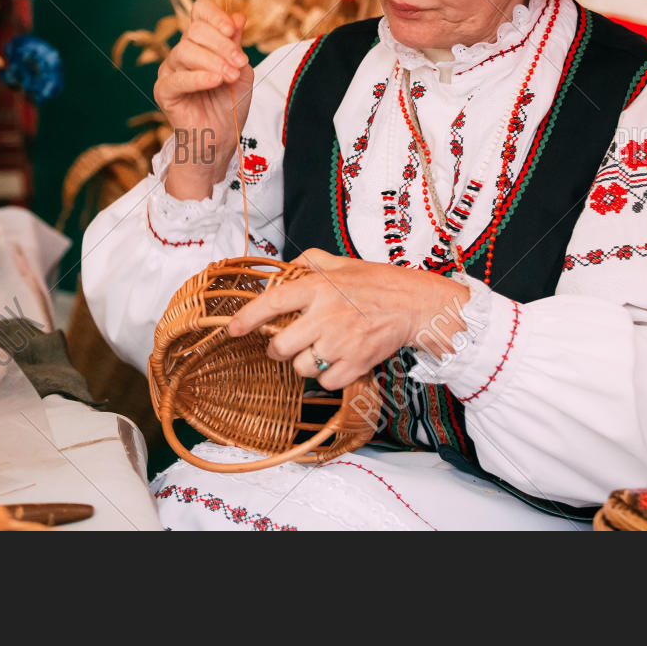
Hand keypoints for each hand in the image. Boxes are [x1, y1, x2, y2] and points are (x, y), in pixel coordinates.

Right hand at [154, 0, 253, 199]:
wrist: (221, 138)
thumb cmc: (229, 104)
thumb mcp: (241, 70)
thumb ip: (237, 45)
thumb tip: (238, 17)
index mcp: (200, 43)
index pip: (200, 13)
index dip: (215, 16)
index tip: (233, 30)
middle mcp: (182, 52)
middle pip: (194, 31)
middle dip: (222, 45)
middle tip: (240, 63)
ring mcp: (170, 71)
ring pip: (185, 51)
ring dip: (214, 62)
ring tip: (230, 77)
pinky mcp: (164, 91)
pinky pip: (177, 79)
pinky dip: (199, 78)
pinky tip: (215, 81)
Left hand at [226, 249, 472, 389]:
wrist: (413, 305)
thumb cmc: (376, 283)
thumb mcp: (341, 263)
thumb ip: (308, 263)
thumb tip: (282, 269)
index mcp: (317, 288)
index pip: (271, 303)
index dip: (247, 318)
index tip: (233, 330)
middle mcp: (324, 316)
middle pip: (279, 347)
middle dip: (278, 348)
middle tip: (286, 342)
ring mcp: (339, 343)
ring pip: (300, 368)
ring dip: (304, 363)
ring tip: (320, 348)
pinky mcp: (355, 365)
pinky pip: (325, 383)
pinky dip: (327, 377)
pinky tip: (338, 360)